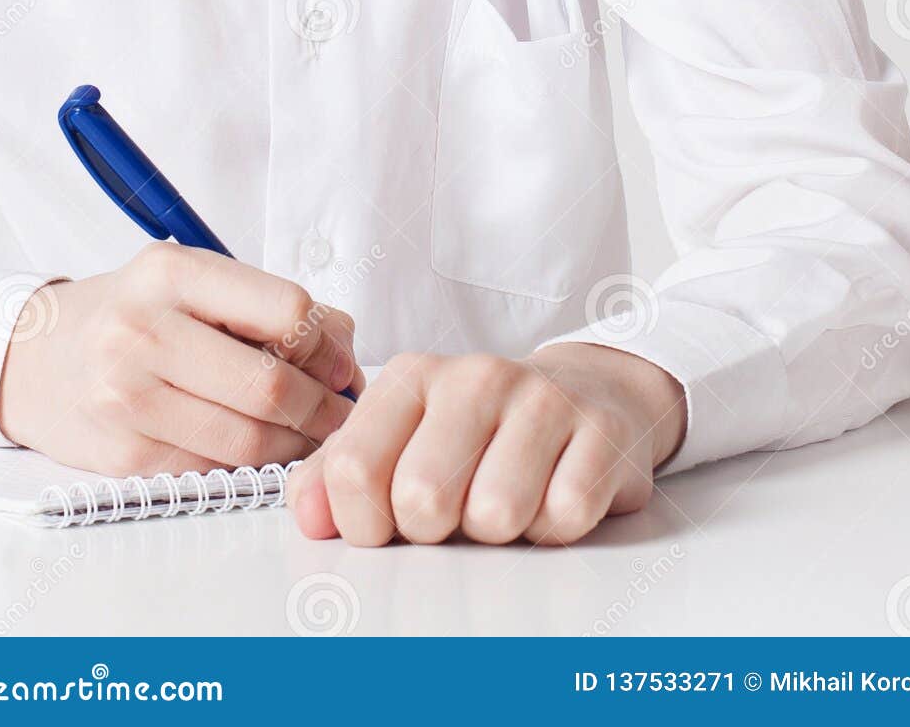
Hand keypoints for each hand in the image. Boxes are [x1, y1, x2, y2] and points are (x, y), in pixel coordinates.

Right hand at [0, 244, 365, 475]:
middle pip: (270, 384)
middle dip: (323, 407)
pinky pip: (215, 469)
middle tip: (342, 414)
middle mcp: (144, 331)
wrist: (39, 358)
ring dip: (298, 444)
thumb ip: (273, 307)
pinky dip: (254, 465)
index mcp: (172, 273)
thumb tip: (345, 356)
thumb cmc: (137, 314)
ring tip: (312, 434)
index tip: (339, 363)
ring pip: (248, 439)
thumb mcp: (195, 282)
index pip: (285, 309)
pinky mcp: (124, 456)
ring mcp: (128, 397)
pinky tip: (265, 449)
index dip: (326, 344)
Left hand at [286, 342, 686, 546]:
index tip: (386, 524)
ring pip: (496, 515)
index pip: (354, 470)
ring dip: (499, 533)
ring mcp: (543, 399)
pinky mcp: (601, 432)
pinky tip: (552, 493)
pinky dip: (554, 528)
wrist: (587, 394)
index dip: (364, 523)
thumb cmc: (481, 432)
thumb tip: (309, 516)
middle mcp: (476, 376)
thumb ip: (340, 474)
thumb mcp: (403, 439)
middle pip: (422, 499)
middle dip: (435, 532)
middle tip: (455, 513)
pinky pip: (563, 517)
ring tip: (506, 499)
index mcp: (414, 377)